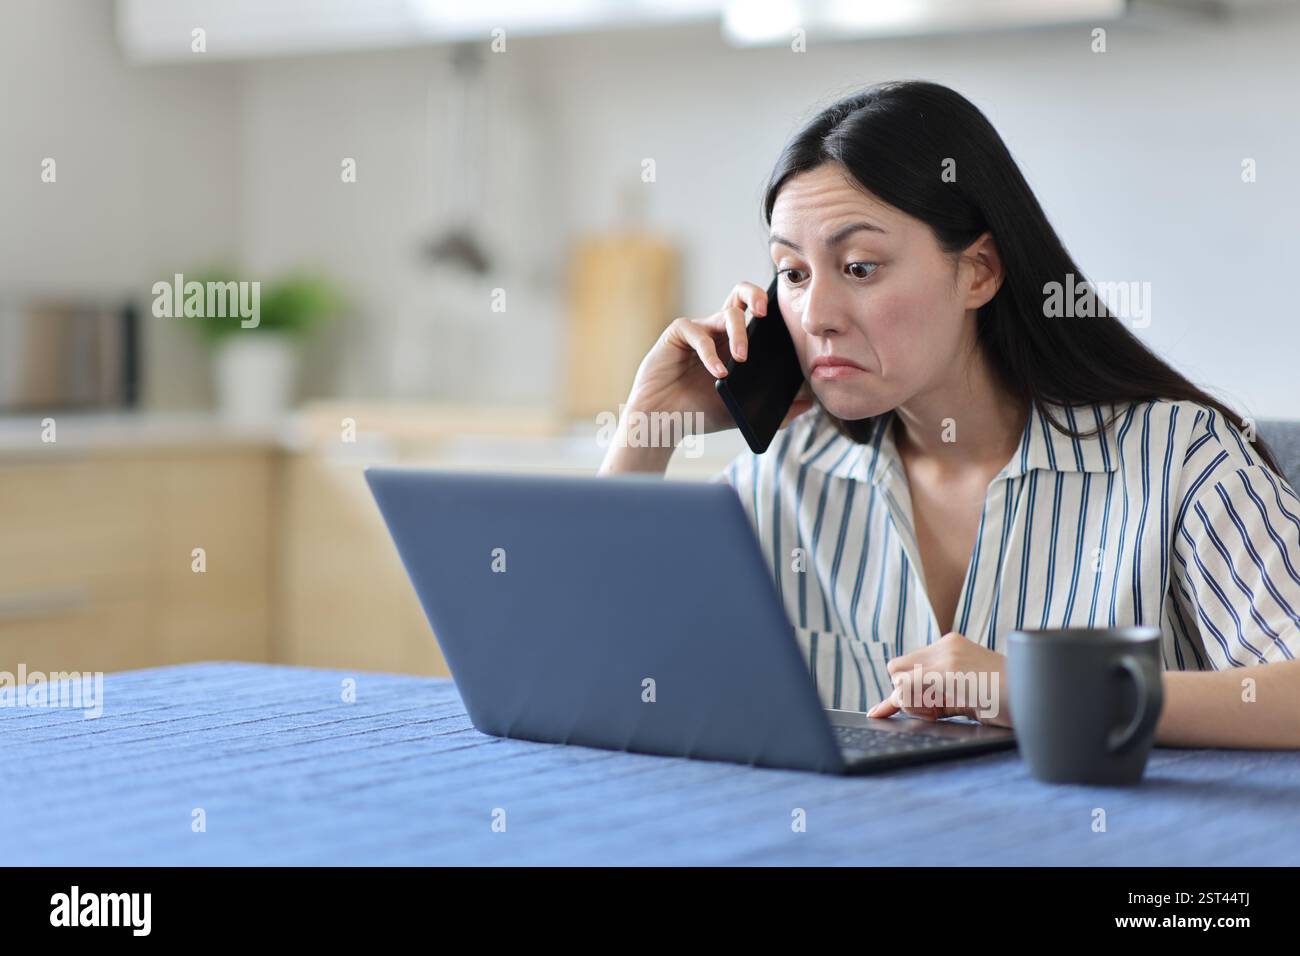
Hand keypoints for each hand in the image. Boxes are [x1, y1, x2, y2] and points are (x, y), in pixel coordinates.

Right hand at [623, 280, 813, 433]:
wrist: (663, 423)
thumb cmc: (700, 414)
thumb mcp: (744, 412)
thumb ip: (777, 411)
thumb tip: (810, 404)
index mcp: (736, 342)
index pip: (758, 313)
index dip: (774, 309)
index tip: (790, 322)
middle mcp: (718, 330)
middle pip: (741, 295)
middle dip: (757, 295)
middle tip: (766, 313)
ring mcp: (699, 330)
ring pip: (727, 313)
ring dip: (740, 334)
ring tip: (742, 358)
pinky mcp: (678, 334)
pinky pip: (699, 333)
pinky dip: (711, 354)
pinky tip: (718, 374)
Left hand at [866, 632, 1011, 727]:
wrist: (1040, 698)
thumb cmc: (1008, 703)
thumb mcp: (966, 696)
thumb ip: (937, 698)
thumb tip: (894, 704)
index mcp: (952, 647)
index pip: (908, 665)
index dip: (908, 690)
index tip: (925, 710)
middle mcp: (946, 645)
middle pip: (896, 669)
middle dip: (906, 694)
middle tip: (932, 711)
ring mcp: (946, 655)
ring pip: (897, 678)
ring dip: (911, 702)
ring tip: (939, 713)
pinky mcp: (948, 671)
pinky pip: (905, 687)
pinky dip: (913, 705)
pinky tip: (937, 713)